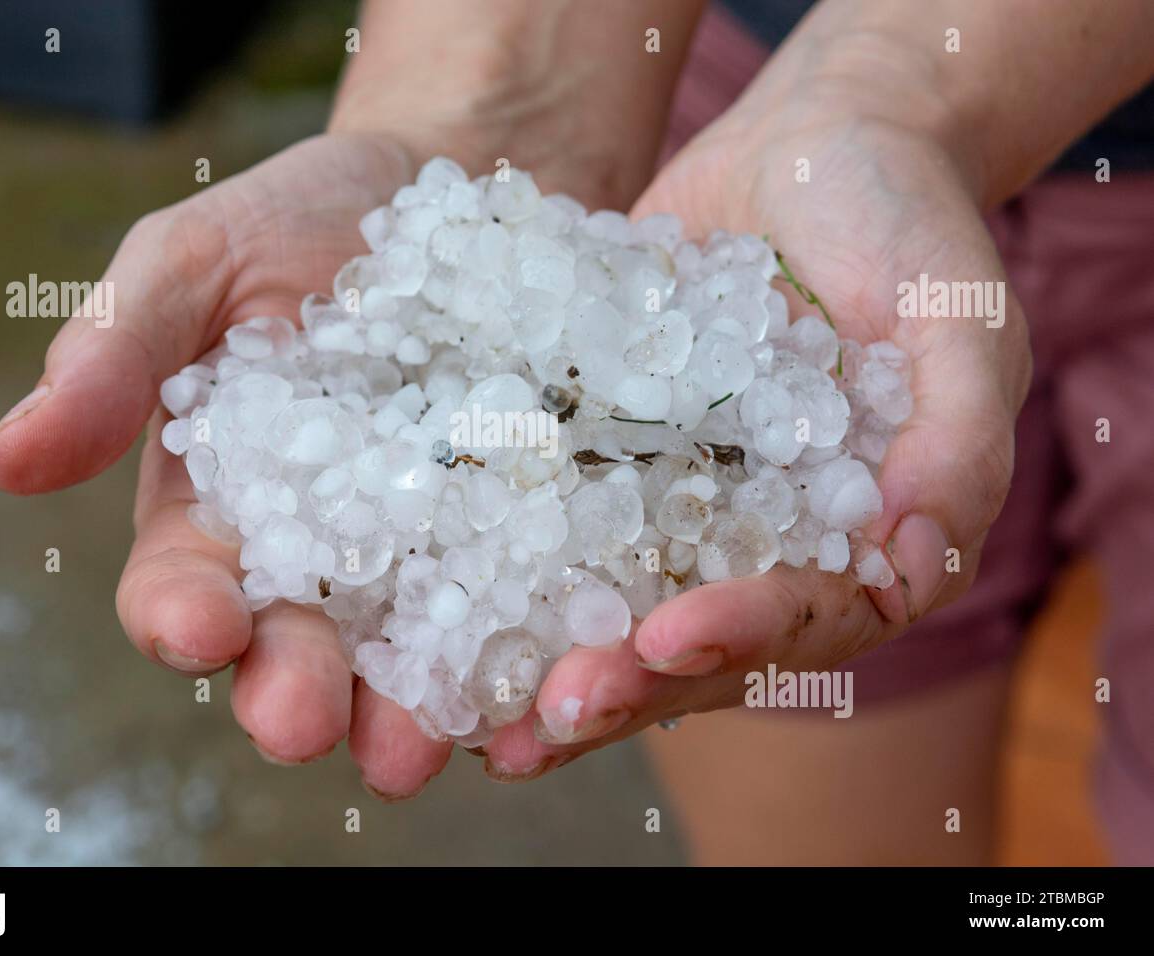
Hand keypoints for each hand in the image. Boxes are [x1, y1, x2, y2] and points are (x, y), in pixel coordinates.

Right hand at [0, 133, 470, 794]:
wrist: (449, 182)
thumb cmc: (300, 219)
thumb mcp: (196, 262)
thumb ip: (114, 354)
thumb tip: (9, 460)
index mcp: (219, 502)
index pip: (183, 583)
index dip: (181, 614)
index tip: (198, 627)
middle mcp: (317, 551)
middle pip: (293, 644)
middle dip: (290, 689)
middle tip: (300, 722)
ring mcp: (424, 550)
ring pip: (404, 654)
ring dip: (403, 708)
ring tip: (411, 746)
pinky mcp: (517, 531)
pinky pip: (516, 601)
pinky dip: (515, 646)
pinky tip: (526, 674)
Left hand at [473, 80, 1032, 778]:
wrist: (814, 151)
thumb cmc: (906, 220)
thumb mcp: (959, 311)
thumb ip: (960, 435)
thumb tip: (916, 561)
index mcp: (869, 534)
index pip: (815, 615)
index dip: (744, 634)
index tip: (664, 638)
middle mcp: (778, 540)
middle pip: (708, 640)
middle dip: (631, 683)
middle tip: (545, 720)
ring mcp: (696, 508)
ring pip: (630, 608)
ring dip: (562, 664)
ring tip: (483, 721)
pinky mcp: (625, 462)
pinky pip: (574, 527)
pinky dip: (520, 572)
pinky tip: (451, 608)